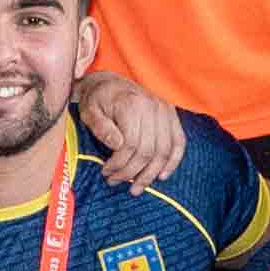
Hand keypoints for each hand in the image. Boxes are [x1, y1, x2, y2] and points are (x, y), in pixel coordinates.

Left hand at [70, 67, 187, 191]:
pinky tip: (161, 176)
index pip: (131, 144)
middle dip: (132, 173)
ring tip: (136, 187)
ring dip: (151, 174)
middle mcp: (152, 106)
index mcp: (131, 104)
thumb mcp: (90, 112)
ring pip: (164, 150)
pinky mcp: (171, 114)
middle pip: (148, 150)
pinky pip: (179, 142)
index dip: (119, 164)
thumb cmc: (97, 100)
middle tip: (116, 182)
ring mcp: (165, 109)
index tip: (106, 173)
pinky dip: (173, 161)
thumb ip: (101, 128)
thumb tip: (118, 146)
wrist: (109, 83)